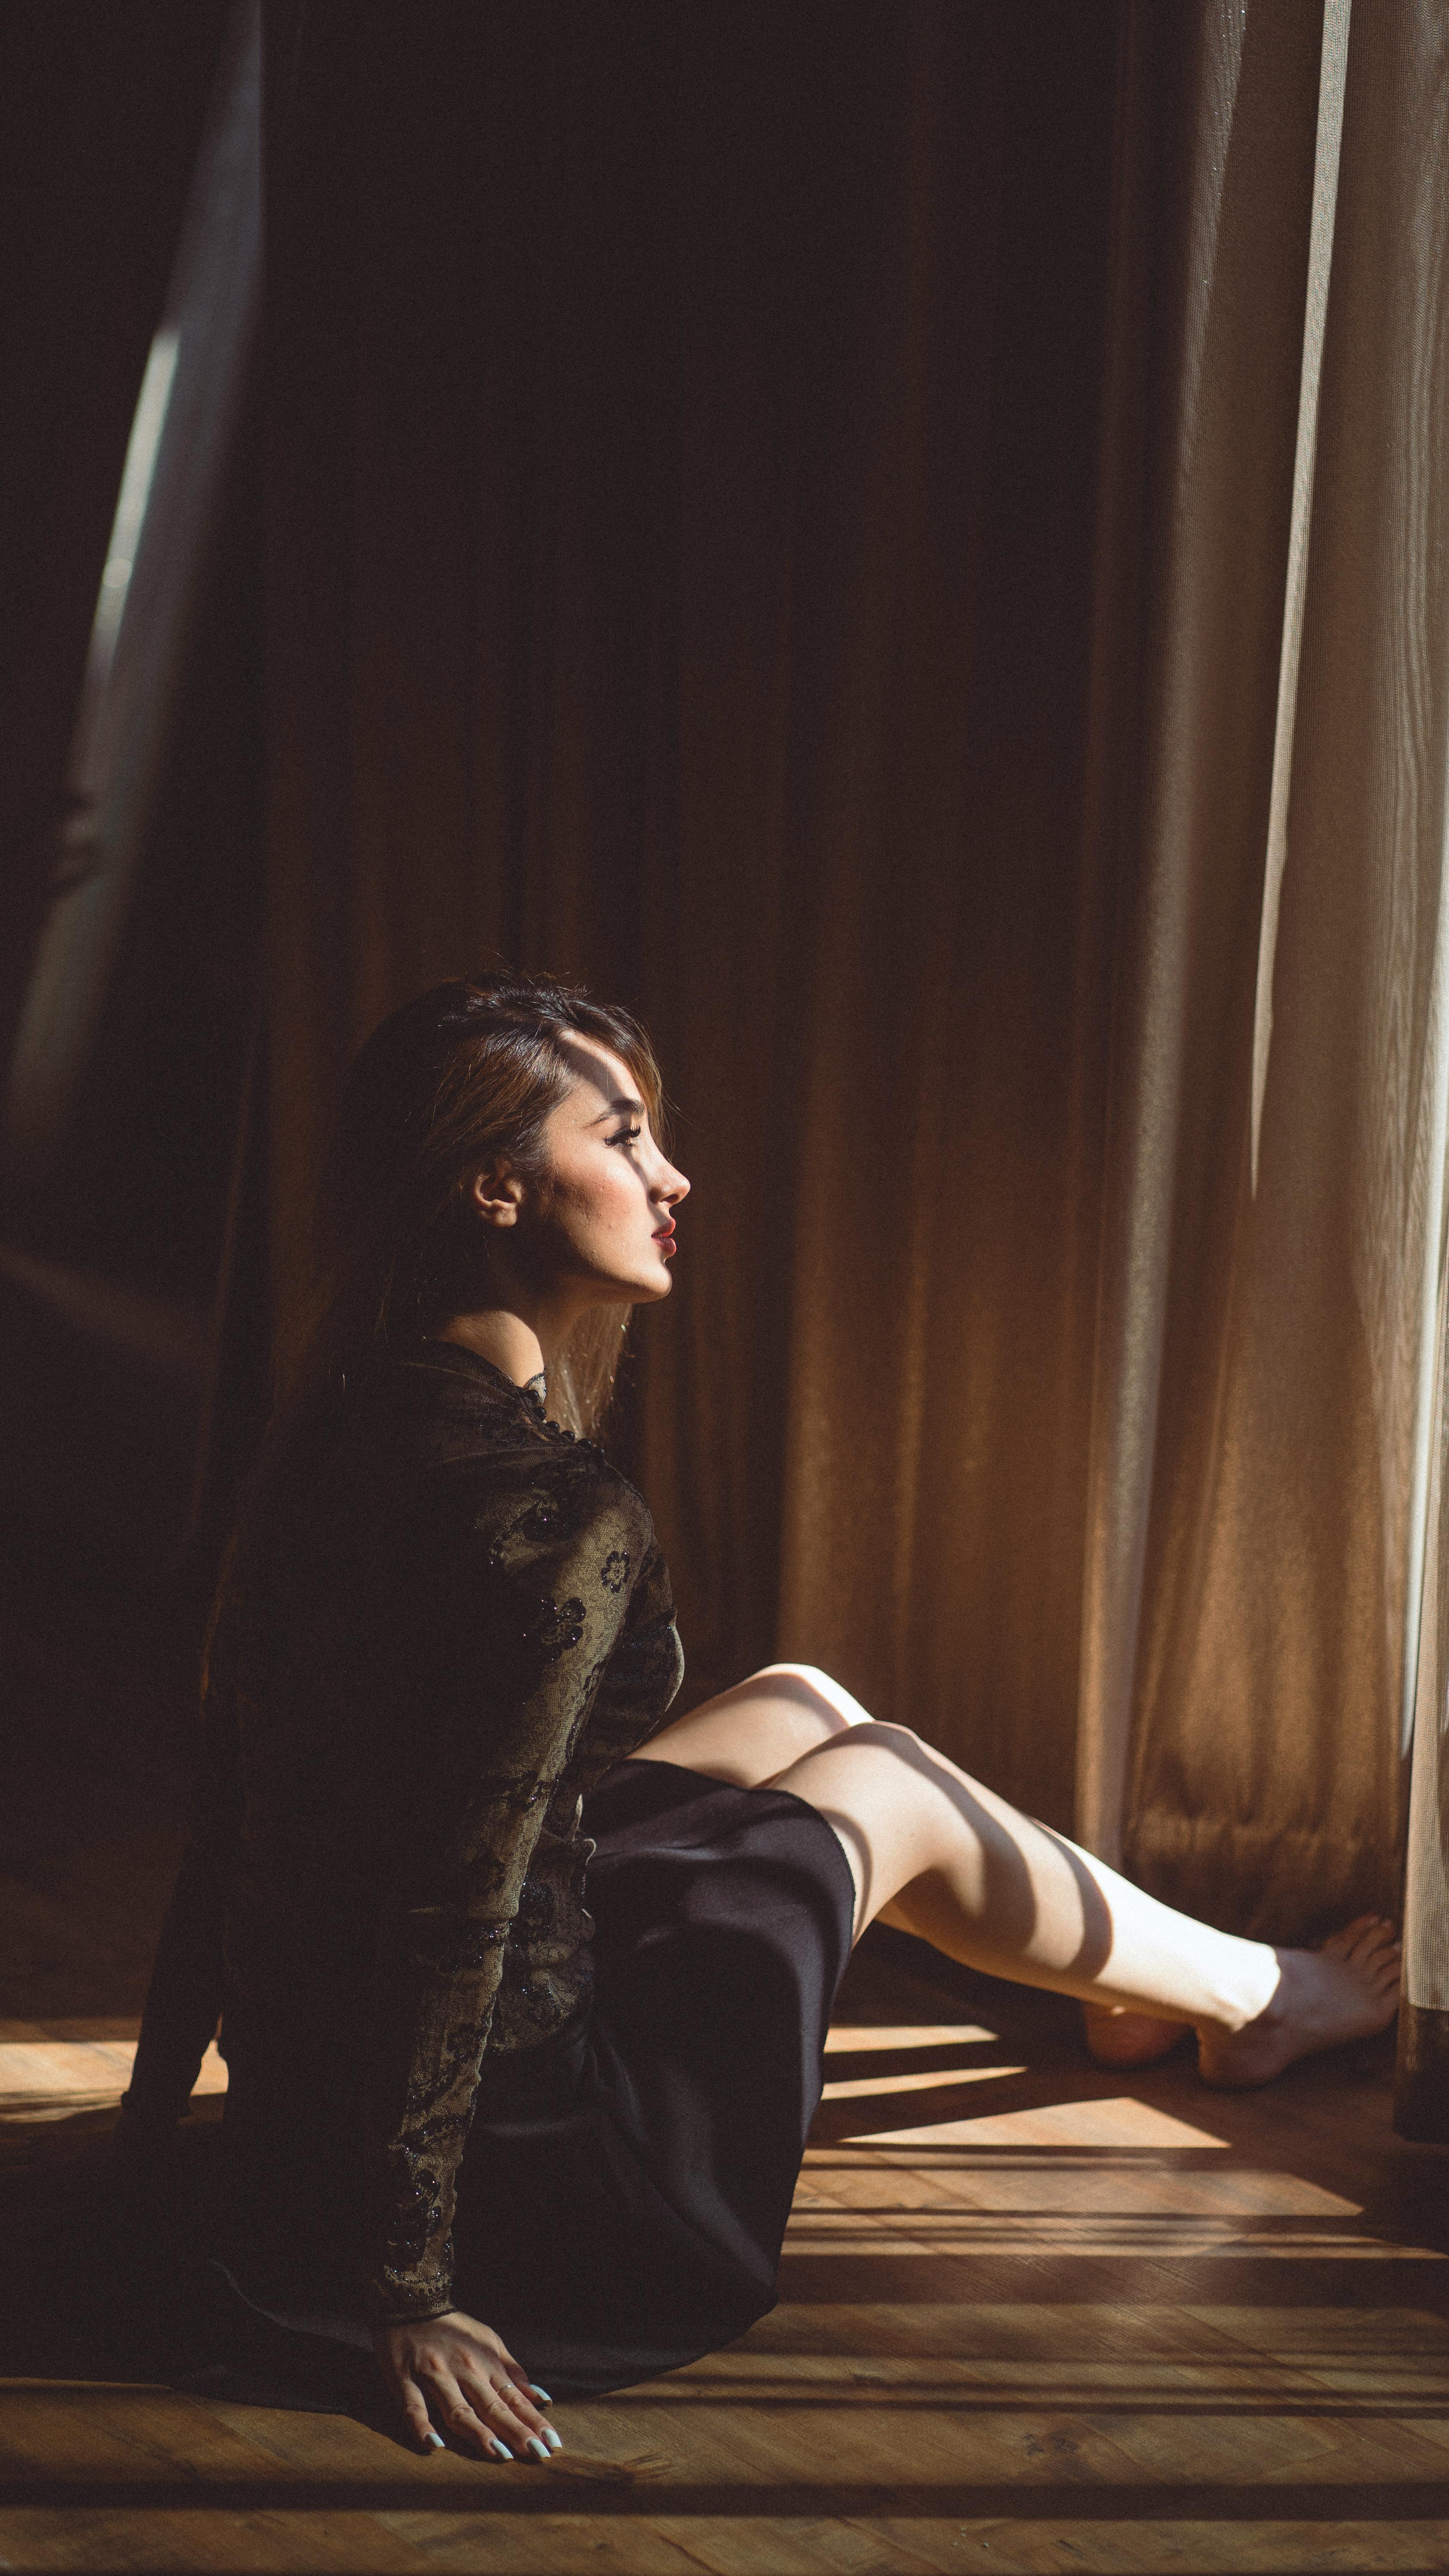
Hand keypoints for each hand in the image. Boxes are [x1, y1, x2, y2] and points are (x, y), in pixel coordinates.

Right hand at [372, 2309, 559, 2460]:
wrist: (410, 2300)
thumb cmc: (453, 2328)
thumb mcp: (489, 2342)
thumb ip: (513, 2371)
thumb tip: (541, 2398)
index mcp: (486, 2364)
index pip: (514, 2399)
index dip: (533, 2421)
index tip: (553, 2444)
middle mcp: (465, 2371)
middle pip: (492, 2407)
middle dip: (515, 2431)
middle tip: (536, 2454)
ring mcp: (435, 2376)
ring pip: (458, 2409)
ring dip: (478, 2432)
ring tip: (497, 2454)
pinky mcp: (405, 2379)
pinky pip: (413, 2407)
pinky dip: (422, 2425)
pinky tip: (433, 2444)